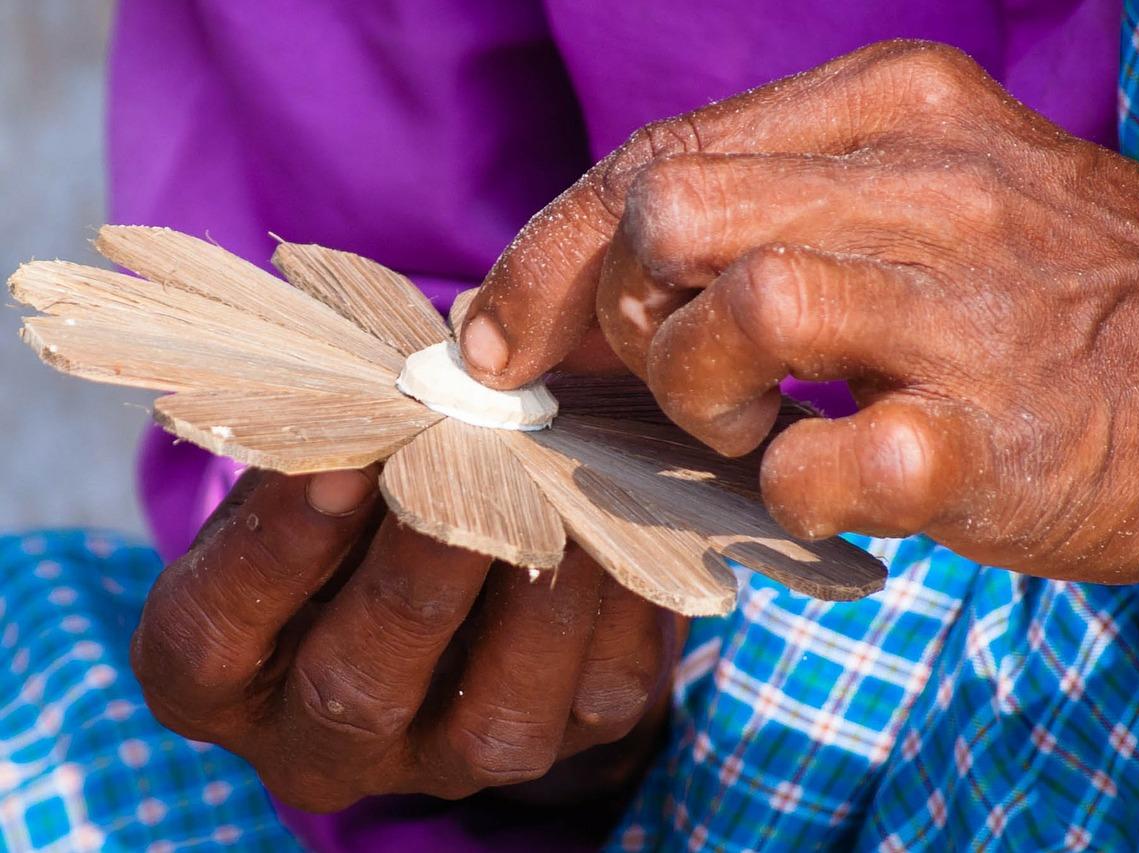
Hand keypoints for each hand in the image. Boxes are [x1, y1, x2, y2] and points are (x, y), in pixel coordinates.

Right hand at [131, 468, 681, 811]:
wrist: (454, 546)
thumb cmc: (357, 490)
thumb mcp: (316, 463)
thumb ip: (335, 440)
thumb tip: (403, 389)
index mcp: (219, 673)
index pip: (214, 632)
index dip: (276, 549)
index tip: (339, 462)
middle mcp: (323, 746)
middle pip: (355, 688)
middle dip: (416, 573)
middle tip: (465, 466)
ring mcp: (446, 761)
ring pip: (492, 719)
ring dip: (532, 592)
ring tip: (556, 484)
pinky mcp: (562, 741)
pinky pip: (599, 688)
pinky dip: (617, 602)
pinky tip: (620, 516)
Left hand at [459, 40, 1138, 581]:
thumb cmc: (1067, 289)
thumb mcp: (937, 184)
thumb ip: (790, 199)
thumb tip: (622, 269)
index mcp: (894, 109)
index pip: (658, 158)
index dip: (549, 255)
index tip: (499, 335)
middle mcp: (926, 186)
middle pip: (669, 218)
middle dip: (625, 317)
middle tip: (677, 374)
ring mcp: (963, 311)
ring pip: (733, 315)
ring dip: (702, 397)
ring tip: (757, 425)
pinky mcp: (988, 439)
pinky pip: (817, 461)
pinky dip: (789, 491)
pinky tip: (831, 487)